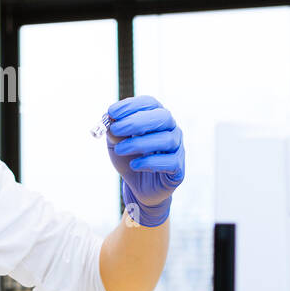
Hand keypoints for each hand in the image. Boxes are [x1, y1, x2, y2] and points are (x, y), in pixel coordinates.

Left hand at [104, 95, 184, 226]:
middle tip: (116, 129)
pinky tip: (134, 165)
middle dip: (137, 122)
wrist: (138, 186)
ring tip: (119, 149)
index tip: (111, 112)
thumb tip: (110, 120)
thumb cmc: (129, 158)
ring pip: (166, 139)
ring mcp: (177, 148)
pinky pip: (170, 161)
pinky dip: (150, 162)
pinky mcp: (178, 168)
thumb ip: (114, 132)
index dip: (131, 106)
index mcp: (156, 117)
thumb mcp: (116, 143)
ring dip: (139, 143)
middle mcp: (171, 129)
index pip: (149, 103)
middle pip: (163, 117)